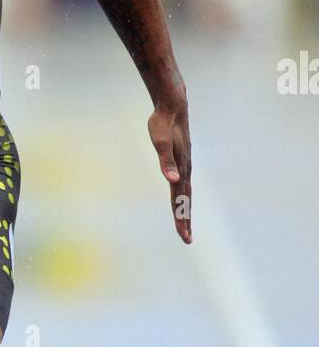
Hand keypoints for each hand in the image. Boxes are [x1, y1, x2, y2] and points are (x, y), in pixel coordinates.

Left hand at [148, 98, 191, 243]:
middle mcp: (185, 170)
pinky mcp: (182, 161)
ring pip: (185, 193)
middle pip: (185, 201)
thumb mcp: (160, 143)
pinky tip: (182, 200)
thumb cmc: (163, 124)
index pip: (180, 200)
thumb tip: (172, 180)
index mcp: (180, 169)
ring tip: (185, 225)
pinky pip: (183, 184)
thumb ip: (165, 162)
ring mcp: (185, 165)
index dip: (181, 218)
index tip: (184, 235)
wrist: (173, 106)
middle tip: (187, 240)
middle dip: (185, 221)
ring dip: (186, 210)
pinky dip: (183, 196)